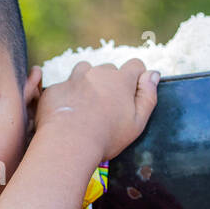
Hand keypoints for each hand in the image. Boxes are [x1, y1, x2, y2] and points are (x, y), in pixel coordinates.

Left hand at [33, 58, 158, 162]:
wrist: (69, 144)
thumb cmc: (107, 137)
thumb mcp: (137, 122)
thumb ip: (148, 96)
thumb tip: (153, 74)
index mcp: (120, 80)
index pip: (135, 65)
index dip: (136, 77)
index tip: (132, 93)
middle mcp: (98, 73)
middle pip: (109, 70)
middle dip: (110, 83)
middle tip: (106, 109)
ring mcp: (75, 79)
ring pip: (85, 71)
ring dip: (88, 83)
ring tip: (87, 106)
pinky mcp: (56, 89)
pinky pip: (64, 87)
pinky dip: (67, 97)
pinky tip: (68, 115)